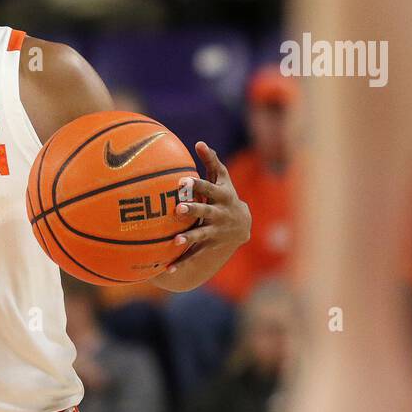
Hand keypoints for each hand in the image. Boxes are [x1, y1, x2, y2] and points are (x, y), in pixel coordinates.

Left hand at [165, 141, 250, 277]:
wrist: (243, 224)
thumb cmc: (226, 195)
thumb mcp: (222, 179)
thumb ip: (212, 161)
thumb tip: (199, 142)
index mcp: (222, 196)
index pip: (210, 188)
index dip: (198, 184)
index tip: (184, 179)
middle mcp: (220, 214)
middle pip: (206, 211)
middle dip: (194, 210)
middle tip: (178, 209)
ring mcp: (216, 230)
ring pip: (201, 234)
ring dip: (189, 238)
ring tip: (175, 241)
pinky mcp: (210, 245)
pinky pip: (195, 255)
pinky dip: (182, 262)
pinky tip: (168, 269)